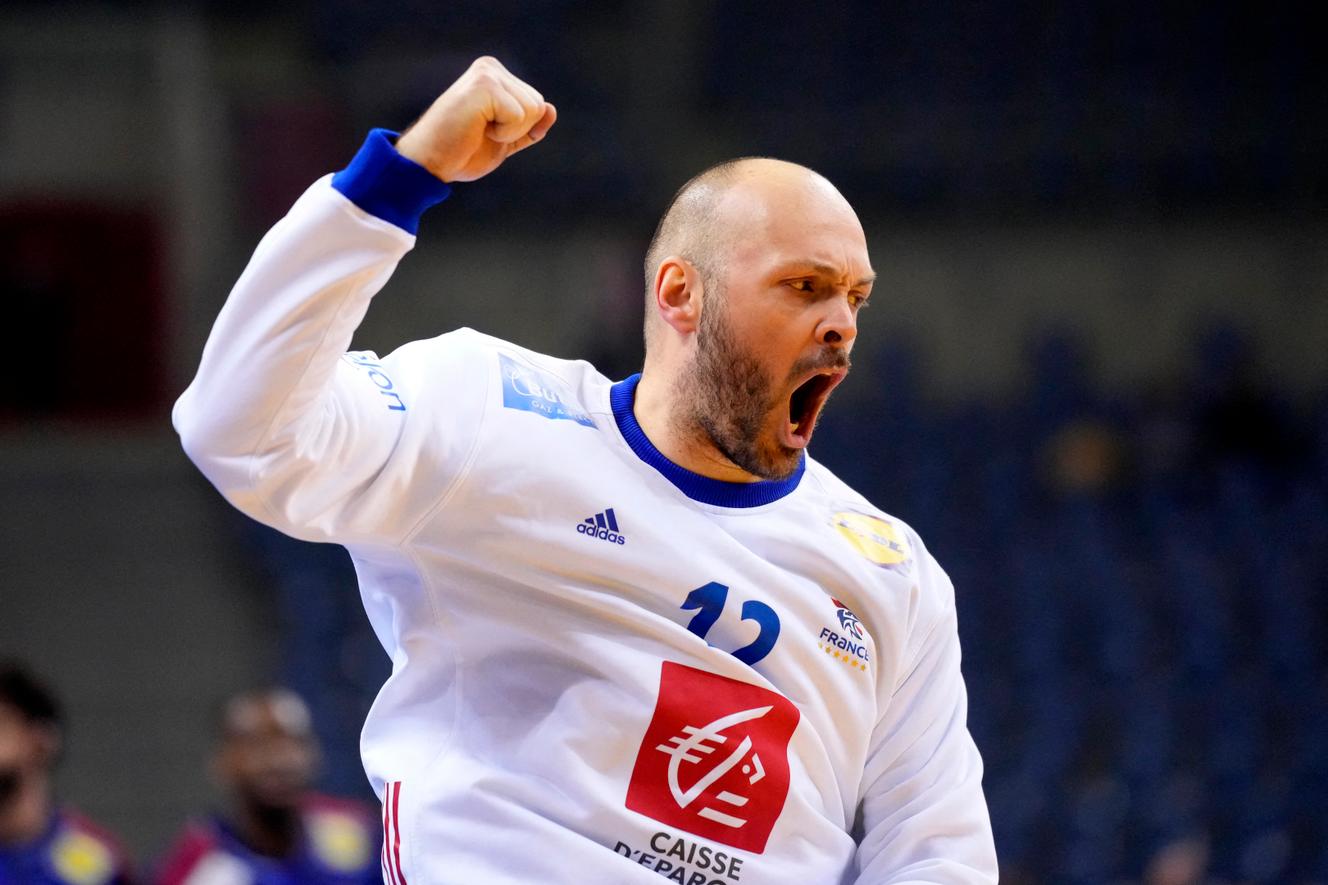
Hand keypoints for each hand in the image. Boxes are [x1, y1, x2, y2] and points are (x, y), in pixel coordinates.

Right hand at [395, 56, 556, 182]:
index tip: (487, 131)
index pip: (537, 104)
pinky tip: (477, 128)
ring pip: (533, 110)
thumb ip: (529, 127)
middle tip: (482, 132)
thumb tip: (552, 109)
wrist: (430, 163)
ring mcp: (487, 73)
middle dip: (517, 130)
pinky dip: (503, 133)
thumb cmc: (462, 152)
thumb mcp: (505, 140)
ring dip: (509, 132)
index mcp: (495, 76)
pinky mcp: (484, 85)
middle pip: (538, 105)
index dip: (520, 130)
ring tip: (478, 129)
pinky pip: (520, 116)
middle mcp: (491, 67)